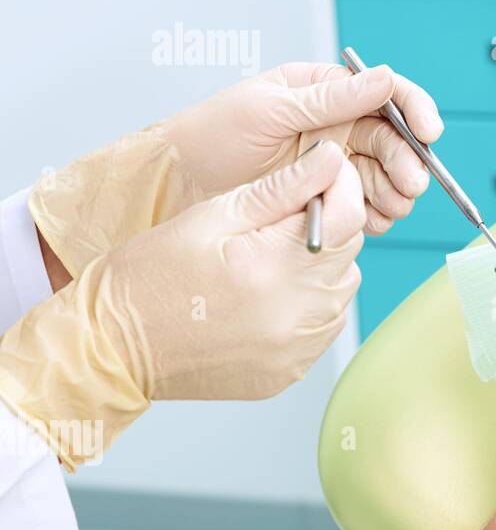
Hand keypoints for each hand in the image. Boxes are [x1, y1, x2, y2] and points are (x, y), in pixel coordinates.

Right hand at [1, 141, 366, 469]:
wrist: (112, 348)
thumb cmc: (150, 275)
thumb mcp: (210, 217)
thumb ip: (281, 188)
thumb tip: (333, 158)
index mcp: (272, 268)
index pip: (348, 218)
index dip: (342, 189)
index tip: (323, 177)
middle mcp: (294, 315)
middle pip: (349, 252)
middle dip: (327, 227)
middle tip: (281, 222)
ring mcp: (296, 349)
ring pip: (342, 288)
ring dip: (320, 267)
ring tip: (269, 261)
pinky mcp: (291, 371)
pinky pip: (324, 325)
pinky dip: (309, 304)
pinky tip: (267, 295)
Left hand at [160, 61, 442, 235]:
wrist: (177, 183)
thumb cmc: (212, 133)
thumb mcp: (270, 109)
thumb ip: (331, 98)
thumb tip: (384, 79)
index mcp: (327, 90)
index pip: (386, 94)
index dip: (414, 112)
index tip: (429, 133)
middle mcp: (337, 124)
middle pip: (393, 139)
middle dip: (407, 162)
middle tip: (410, 186)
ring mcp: (335, 162)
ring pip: (385, 174)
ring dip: (396, 191)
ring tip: (393, 208)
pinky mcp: (328, 195)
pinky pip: (365, 203)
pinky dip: (376, 214)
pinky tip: (373, 222)